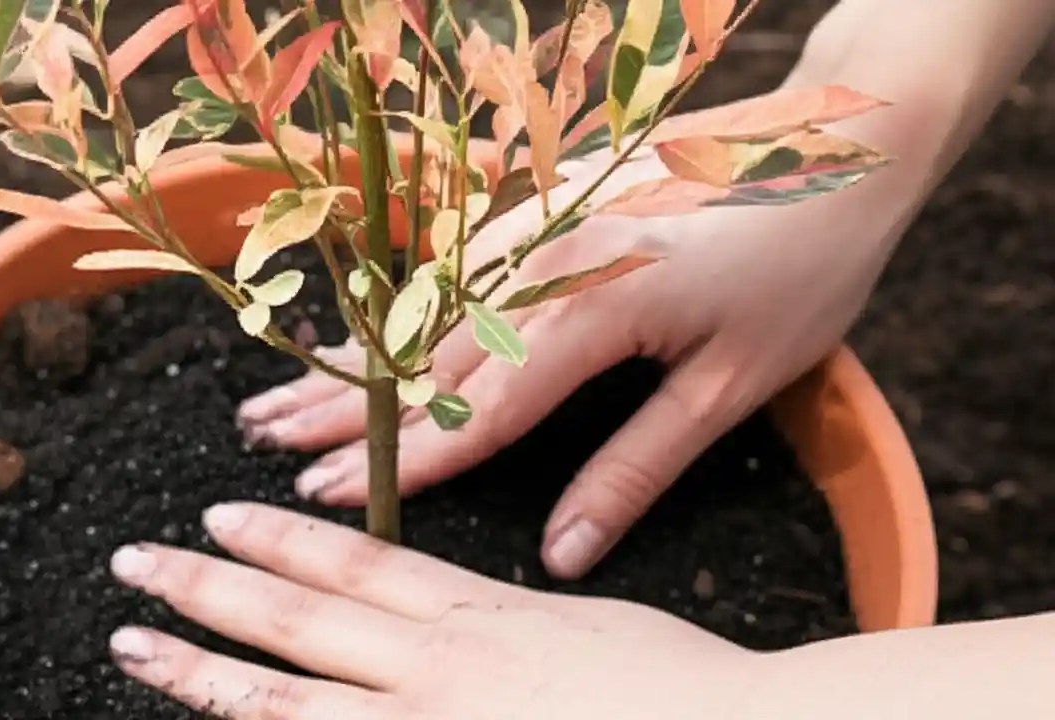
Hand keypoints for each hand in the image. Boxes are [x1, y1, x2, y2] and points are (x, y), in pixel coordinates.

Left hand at [108, 503, 759, 719]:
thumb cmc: (675, 689)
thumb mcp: (578, 631)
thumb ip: (498, 625)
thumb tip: (439, 620)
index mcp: (475, 615)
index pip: (354, 563)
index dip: (277, 538)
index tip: (217, 517)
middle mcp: (436, 669)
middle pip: (297, 621)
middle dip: (205, 590)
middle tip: (131, 563)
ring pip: (287, 702)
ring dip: (202, 668)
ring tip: (133, 641)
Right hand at [237, 138, 926, 578]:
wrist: (844, 144)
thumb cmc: (804, 266)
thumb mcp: (732, 385)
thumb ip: (635, 468)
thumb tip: (564, 552)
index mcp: (591, 308)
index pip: (475, 407)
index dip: (404, 460)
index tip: (331, 498)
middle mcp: (546, 257)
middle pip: (427, 352)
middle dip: (344, 412)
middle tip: (267, 451)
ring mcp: (540, 220)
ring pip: (427, 309)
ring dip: (355, 362)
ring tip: (282, 400)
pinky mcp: (547, 202)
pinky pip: (453, 270)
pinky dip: (400, 317)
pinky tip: (366, 336)